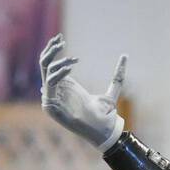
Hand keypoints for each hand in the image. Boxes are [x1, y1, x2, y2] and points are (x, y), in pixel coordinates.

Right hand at [39, 34, 125, 148]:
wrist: (104, 132)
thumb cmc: (106, 116)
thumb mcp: (112, 90)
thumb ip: (118, 75)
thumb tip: (125, 56)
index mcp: (66, 86)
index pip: (51, 63)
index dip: (53, 49)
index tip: (61, 38)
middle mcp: (57, 90)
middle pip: (44, 64)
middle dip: (50, 50)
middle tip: (61, 40)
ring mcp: (52, 98)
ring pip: (46, 71)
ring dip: (57, 61)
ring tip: (74, 60)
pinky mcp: (50, 106)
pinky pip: (50, 83)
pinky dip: (59, 73)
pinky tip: (71, 67)